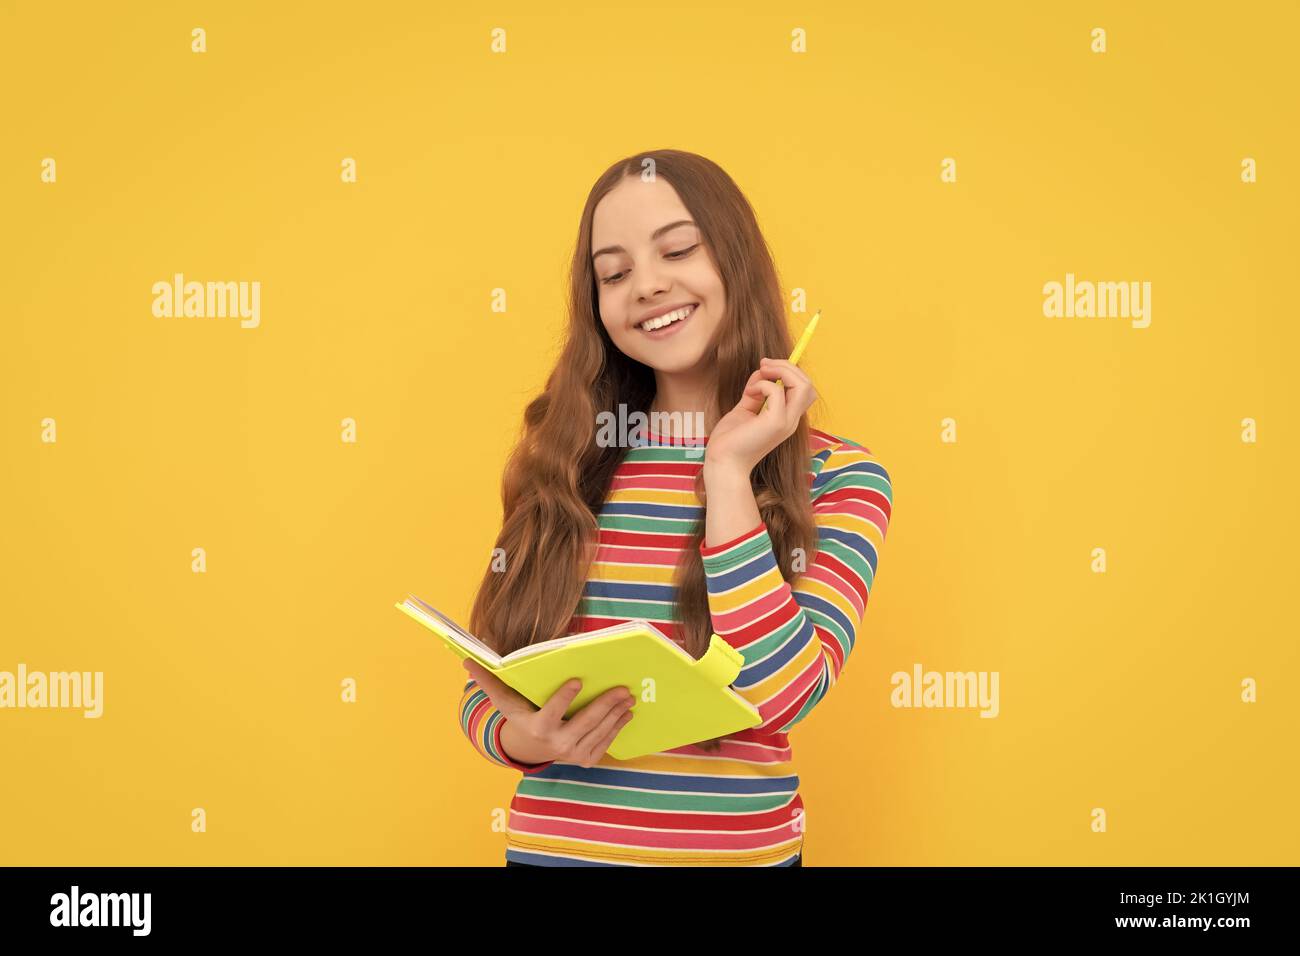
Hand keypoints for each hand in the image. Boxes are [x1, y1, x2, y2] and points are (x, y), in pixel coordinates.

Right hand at [462, 659, 635, 767]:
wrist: (530, 748)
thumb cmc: (520, 715)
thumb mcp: (504, 700)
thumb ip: (489, 681)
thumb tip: (468, 661)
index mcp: (537, 727)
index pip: (552, 712)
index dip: (564, 698)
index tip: (578, 680)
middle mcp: (556, 744)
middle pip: (585, 723)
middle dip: (605, 705)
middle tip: (622, 688)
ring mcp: (572, 754)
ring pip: (599, 732)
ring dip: (616, 715)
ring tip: (628, 697)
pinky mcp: (585, 759)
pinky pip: (604, 743)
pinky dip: (617, 728)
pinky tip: (625, 714)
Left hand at [704, 357, 816, 476]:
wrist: (722, 462)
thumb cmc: (730, 440)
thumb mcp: (745, 409)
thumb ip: (755, 391)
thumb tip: (761, 371)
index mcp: (787, 418)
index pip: (804, 390)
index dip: (790, 372)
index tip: (765, 367)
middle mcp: (791, 421)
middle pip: (808, 385)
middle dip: (788, 366)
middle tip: (764, 364)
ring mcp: (785, 422)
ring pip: (803, 386)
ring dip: (782, 371)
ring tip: (762, 371)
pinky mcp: (775, 423)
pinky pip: (777, 391)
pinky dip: (762, 384)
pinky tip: (749, 393)